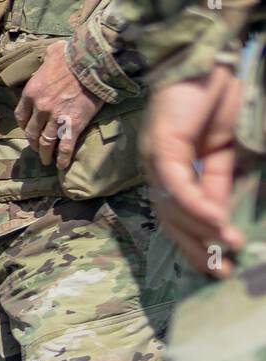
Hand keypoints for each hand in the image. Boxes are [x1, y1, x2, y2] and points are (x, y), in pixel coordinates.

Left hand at [15, 41, 102, 170]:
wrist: (93, 60)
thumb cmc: (74, 54)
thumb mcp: (53, 53)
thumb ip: (47, 58)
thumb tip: (49, 55)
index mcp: (31, 92)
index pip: (21, 115)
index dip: (23, 125)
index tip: (27, 129)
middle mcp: (40, 108)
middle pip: (32, 132)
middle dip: (33, 143)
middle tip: (37, 148)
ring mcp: (56, 118)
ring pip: (46, 142)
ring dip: (45, 154)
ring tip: (46, 161)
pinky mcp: (73, 124)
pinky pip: (65, 146)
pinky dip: (62, 158)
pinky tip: (61, 166)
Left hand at [143, 65, 243, 277]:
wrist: (208, 63)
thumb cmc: (216, 101)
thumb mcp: (226, 152)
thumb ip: (219, 184)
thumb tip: (219, 220)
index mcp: (174, 174)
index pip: (181, 218)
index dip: (199, 241)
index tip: (218, 264)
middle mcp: (159, 173)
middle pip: (172, 221)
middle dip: (195, 248)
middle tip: (217, 272)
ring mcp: (157, 162)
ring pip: (174, 208)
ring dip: (201, 230)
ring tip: (226, 247)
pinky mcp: (162, 150)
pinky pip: (179, 187)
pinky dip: (196, 206)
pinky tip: (215, 221)